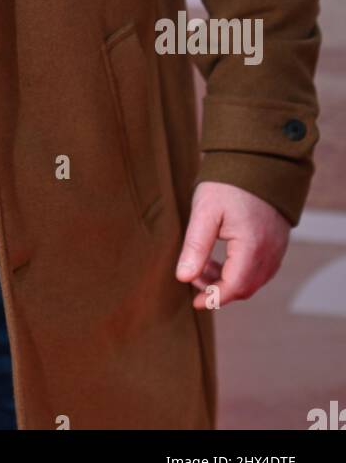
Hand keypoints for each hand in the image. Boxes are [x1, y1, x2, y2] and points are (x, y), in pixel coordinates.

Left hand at [175, 181, 291, 308]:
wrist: (257, 160)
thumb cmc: (228, 183)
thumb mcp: (205, 211)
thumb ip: (195, 246)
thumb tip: (183, 278)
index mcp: (252, 247)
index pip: (234, 287)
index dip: (213, 298)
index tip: (195, 302)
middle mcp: (270, 252)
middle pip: (244, 288)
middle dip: (218, 289)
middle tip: (194, 278)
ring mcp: (277, 248)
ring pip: (253, 280)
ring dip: (228, 281)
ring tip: (203, 264)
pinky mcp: (277, 242)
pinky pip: (261, 269)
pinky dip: (240, 271)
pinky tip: (221, 258)